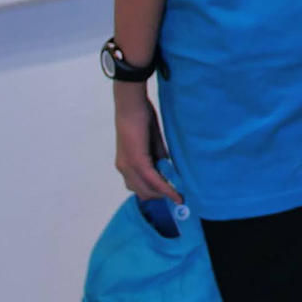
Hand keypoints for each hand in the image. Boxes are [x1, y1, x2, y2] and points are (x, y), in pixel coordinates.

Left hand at [113, 81, 178, 203]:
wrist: (132, 106)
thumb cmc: (141, 119)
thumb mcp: (151, 144)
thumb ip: (157, 159)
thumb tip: (167, 170)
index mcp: (125, 164)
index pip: (139, 186)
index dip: (154, 192)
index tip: (170, 194)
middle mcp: (124, 169)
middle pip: (142, 193)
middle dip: (159, 196)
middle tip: (176, 194)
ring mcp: (129, 167)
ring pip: (146, 191)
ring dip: (162, 194)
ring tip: (176, 193)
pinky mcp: (137, 162)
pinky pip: (153, 180)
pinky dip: (166, 188)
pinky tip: (176, 193)